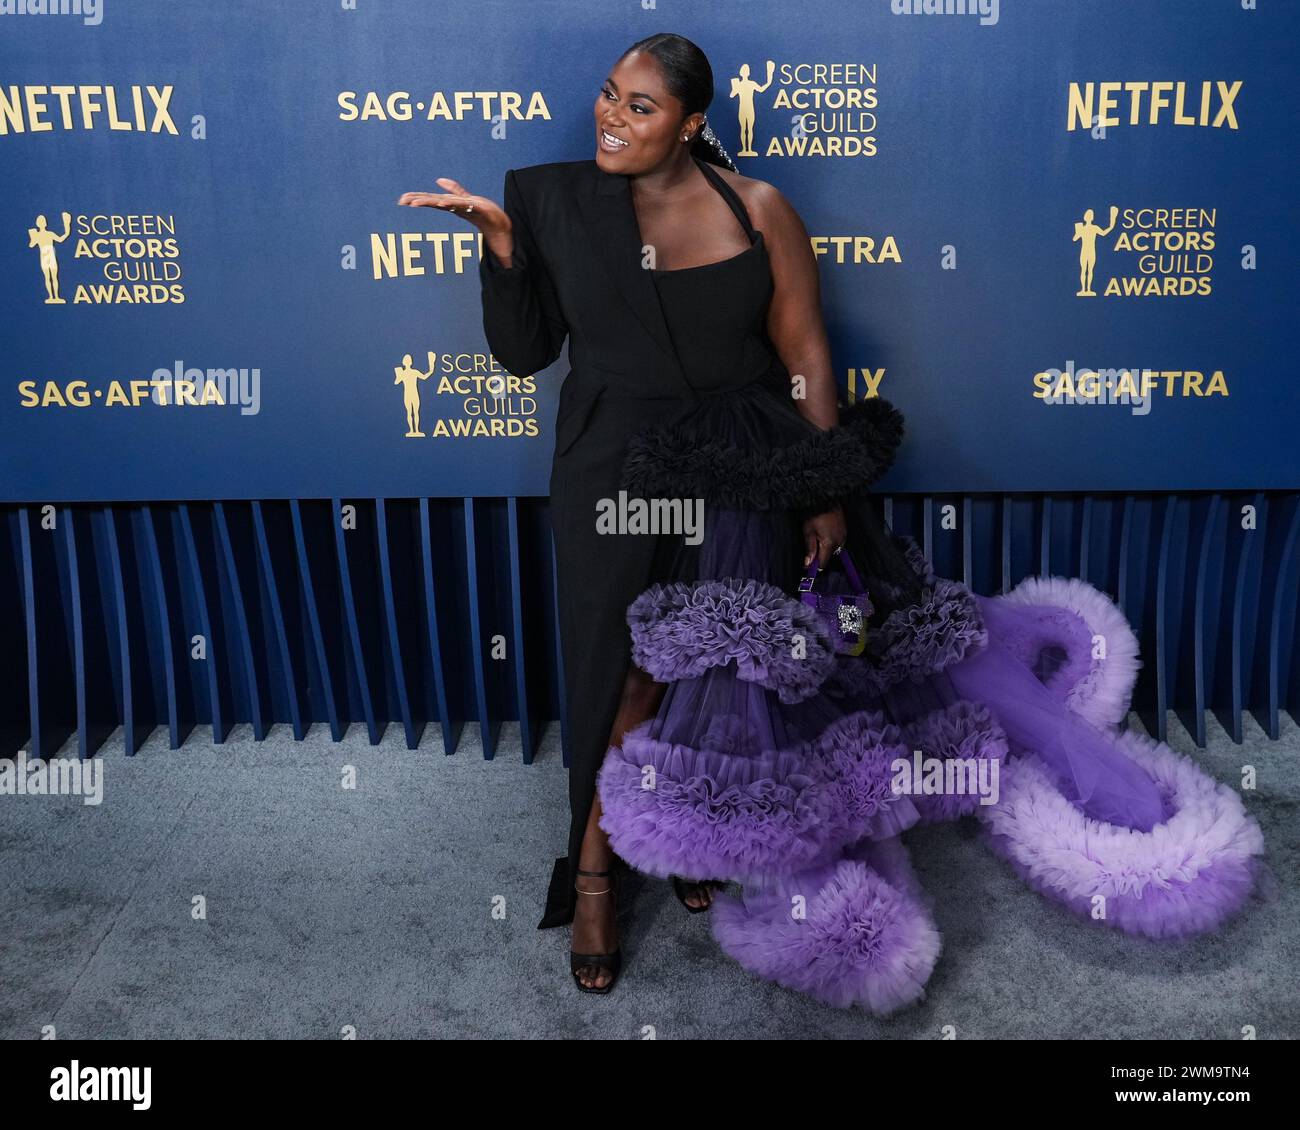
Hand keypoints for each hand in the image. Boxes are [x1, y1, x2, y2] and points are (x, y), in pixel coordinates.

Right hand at [398, 177, 512, 254]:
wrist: (500, 224)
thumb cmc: (482, 213)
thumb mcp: (465, 199)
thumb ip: (453, 189)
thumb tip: (438, 180)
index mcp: (451, 204)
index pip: (430, 199)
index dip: (416, 198)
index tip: (401, 200)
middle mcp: (456, 207)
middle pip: (434, 202)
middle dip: (418, 201)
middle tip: (404, 202)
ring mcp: (466, 208)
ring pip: (446, 204)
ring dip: (432, 203)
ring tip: (417, 203)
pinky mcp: (478, 209)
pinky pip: (464, 205)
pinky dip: (453, 204)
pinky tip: (444, 203)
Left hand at [802, 503, 845, 567]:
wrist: (826, 500)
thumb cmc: (815, 515)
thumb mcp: (808, 532)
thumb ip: (810, 549)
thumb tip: (808, 563)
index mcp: (829, 544)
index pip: (823, 563)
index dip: (815, 565)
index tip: (808, 564)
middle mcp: (839, 542)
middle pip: (828, 556)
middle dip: (820, 554)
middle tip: (812, 543)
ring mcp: (843, 537)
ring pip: (833, 549)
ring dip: (826, 547)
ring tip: (819, 535)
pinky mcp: (845, 532)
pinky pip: (838, 542)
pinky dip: (831, 541)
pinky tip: (825, 532)